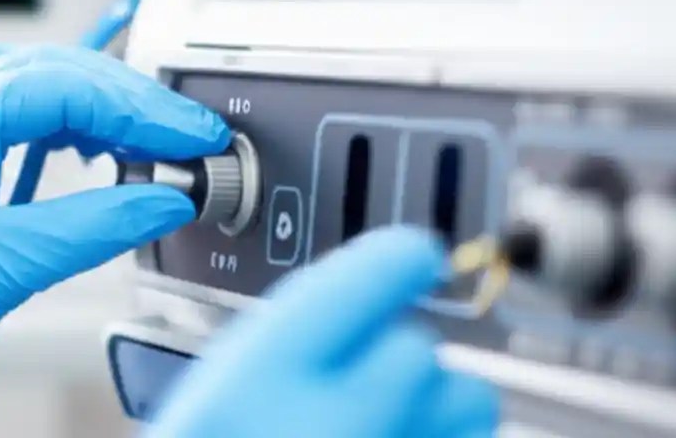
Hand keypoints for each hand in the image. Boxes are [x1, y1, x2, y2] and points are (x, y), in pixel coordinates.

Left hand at [0, 45, 230, 436]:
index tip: (192, 135)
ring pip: (34, 91)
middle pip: (52, 74)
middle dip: (127, 103)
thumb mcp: (0, 269)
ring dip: (98, 112)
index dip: (138, 109)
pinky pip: (14, 123)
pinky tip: (96, 153)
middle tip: (189, 136)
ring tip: (153, 143)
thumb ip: (94, 227)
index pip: (62, 87)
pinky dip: (66, 133)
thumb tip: (166, 200)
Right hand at [147, 227, 499, 437]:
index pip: (370, 279)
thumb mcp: (207, 407)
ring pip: (468, 402)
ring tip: (393, 428)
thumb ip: (279, 352)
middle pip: (421, 350)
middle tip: (368, 380)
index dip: (398, 259)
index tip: (415, 254)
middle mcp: (335, 423)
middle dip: (402, 359)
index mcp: (261, 379)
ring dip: (441, 407)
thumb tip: (353, 309)